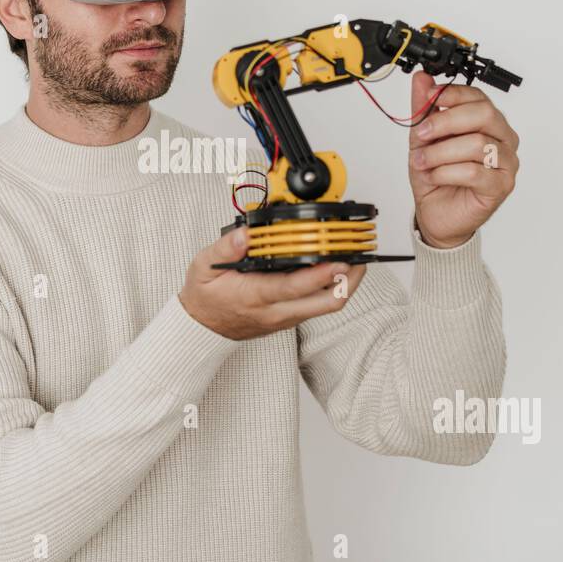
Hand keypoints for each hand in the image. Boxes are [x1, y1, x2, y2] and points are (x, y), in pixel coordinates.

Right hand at [179, 228, 367, 339]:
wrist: (202, 327)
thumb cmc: (206, 297)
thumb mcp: (203, 266)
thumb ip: (225, 248)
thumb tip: (245, 234)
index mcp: (256, 296)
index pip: (295, 287)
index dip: (321, 274)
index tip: (339, 259)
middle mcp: (277, 311)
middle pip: (326, 302)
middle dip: (349, 280)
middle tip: (360, 257)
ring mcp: (286, 317)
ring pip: (327, 304)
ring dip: (345, 283)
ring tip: (355, 259)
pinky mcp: (291, 318)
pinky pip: (319, 304)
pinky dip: (332, 287)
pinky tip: (335, 269)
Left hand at [407, 71, 519, 248]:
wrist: (435, 212)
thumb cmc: (436, 176)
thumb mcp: (423, 138)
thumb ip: (424, 109)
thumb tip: (421, 79)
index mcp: (488, 122)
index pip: (478, 97)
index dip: (452, 94)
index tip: (428, 97)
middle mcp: (502, 139)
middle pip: (484, 115)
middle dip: (446, 122)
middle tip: (422, 133)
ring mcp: (506, 163)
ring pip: (477, 144)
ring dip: (440, 152)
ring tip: (422, 161)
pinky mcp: (501, 186)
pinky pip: (475, 172)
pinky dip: (447, 172)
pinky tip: (435, 176)